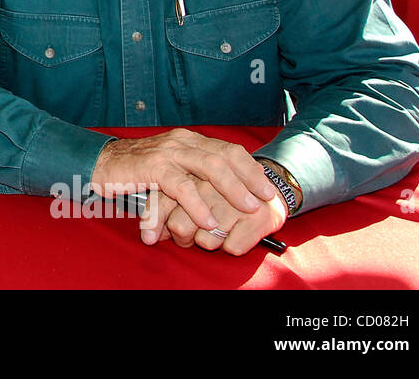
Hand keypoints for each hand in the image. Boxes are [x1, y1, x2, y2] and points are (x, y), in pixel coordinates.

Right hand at [91, 128, 277, 233]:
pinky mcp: (152, 167)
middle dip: (249, 178)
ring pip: (209, 166)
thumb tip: (225, 194)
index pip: (228, 149)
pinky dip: (197, 204)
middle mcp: (182, 141)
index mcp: (189, 140)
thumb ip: (193, 174)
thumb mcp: (171, 166)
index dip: (250, 168)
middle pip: (225, 155)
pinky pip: (181, 186)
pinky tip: (207, 219)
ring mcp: (167, 152)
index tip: (267, 187)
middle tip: (264, 199)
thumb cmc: (137, 170)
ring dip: (231, 189)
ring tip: (246, 208)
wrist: (99, 163)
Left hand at [147, 177, 286, 254]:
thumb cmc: (220, 194)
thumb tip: (148, 236)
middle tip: (194, 236)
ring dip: (209, 243)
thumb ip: (166, 208)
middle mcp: (210, 185)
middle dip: (183, 239)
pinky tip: (239, 232)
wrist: (269, 189)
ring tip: (220, 230)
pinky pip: (231, 247)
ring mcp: (234, 201)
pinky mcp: (258, 218)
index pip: (161, 202)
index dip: (153, 222)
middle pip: (179, 227)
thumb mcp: (190, 192)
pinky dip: (232, 245)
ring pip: (205, 241)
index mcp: (190, 172)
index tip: (148, 238)